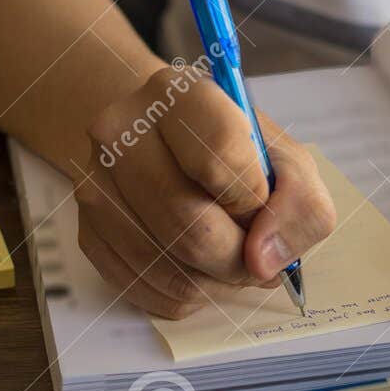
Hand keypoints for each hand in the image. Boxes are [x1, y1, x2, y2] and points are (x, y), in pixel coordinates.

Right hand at [76, 64, 335, 318]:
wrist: (164, 144)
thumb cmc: (235, 153)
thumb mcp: (287, 162)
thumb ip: (301, 206)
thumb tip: (263, 262)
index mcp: (178, 96)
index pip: (219, 159)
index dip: (254, 200)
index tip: (259, 203)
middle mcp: (121, 134)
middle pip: (192, 230)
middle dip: (240, 259)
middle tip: (256, 254)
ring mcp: (96, 186)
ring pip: (172, 272)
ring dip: (217, 282)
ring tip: (229, 256)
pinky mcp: (89, 233)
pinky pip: (151, 293)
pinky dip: (189, 294)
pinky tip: (198, 266)